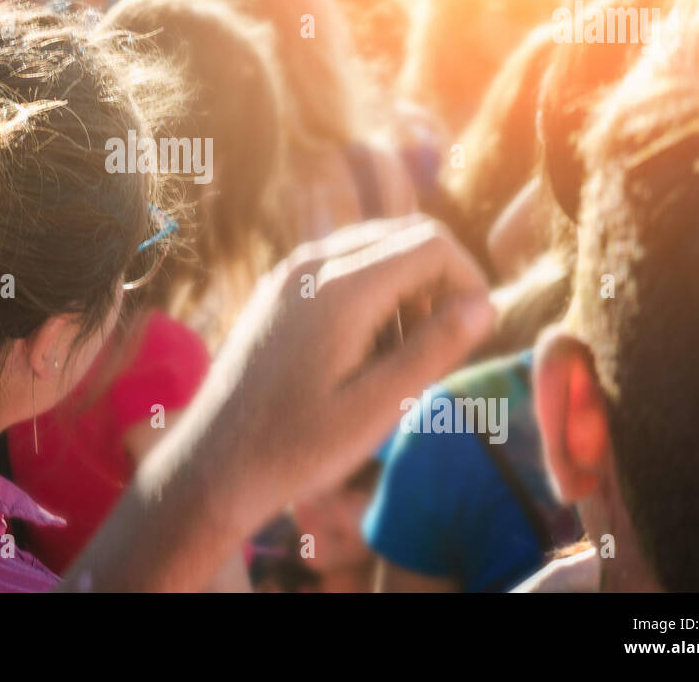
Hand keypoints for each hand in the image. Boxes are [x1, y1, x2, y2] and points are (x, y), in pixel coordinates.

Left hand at [180, 217, 492, 534]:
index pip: (432, 243)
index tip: (476, 334)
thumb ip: (433, 350)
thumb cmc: (296, 448)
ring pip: (376, 248)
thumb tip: (486, 303)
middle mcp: (312, 263)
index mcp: (340, 288)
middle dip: (441, 280)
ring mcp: (290, 273)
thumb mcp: (377, 408)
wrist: (213, 464)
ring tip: (402, 358)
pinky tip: (366, 352)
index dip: (470, 280)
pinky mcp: (279, 289)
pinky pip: (344, 266)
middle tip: (442, 347)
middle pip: (406, 234)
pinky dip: (374, 293)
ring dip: (408, 288)